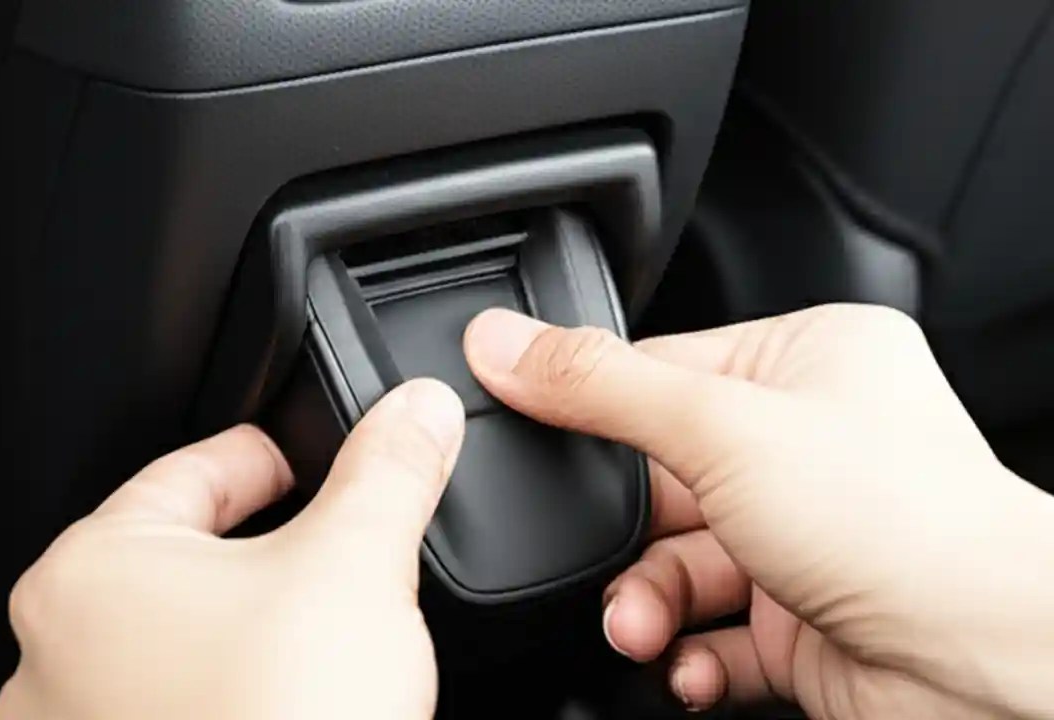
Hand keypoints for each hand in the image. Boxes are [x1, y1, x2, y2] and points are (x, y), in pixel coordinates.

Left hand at [0, 379, 465, 719]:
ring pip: (172, 638)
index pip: (193, 470)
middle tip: (327, 553)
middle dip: (260, 547)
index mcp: (89, 570)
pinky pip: (168, 705)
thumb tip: (415, 413)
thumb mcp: (356, 567)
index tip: (311, 464)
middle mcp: (53, 651)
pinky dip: (220, 691)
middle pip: (181, 554)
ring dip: (237, 625)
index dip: (273, 458)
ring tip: (306, 636)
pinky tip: (276, 701)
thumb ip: (388, 471)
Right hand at [464, 304, 1053, 718]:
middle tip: (599, 563)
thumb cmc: (904, 523)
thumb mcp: (718, 427)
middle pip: (664, 481)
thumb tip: (504, 341)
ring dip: (648, 604)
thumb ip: (597, 387)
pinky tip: (688, 665)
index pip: (663, 370)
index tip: (531, 436)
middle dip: (626, 538)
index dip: (597, 414)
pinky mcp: (808, 619)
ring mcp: (811, 535)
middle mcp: (813, 443)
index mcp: (809, 360)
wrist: (989, 667)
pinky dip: (691, 653)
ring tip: (641, 630)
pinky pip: (718, 631)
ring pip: (684, 564)